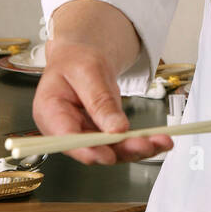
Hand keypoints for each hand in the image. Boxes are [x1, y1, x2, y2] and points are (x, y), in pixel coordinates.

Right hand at [31, 38, 173, 166]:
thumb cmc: (76, 61)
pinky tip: (158, 141)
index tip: (109, 154)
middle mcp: (65, 130)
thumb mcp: (88, 71)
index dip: (87, 150)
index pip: (66, 138)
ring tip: (160, 142)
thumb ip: (100, 100)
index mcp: (49, 111)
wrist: (81, 58)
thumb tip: (116, 129)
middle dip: (121, 150)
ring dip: (135, 149)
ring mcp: (83, 135)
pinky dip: (139, 143)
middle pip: (92, 150)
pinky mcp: (100, 136)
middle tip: (146, 144)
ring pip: (110, 151)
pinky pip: (119, 145)